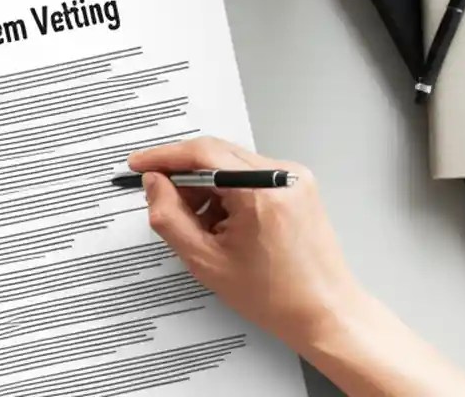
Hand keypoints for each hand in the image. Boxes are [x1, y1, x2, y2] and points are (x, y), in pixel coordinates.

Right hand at [131, 137, 464, 396]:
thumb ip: (169, 217)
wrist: (324, 312)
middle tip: (164, 203)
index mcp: (260, 190)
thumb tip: (154, 184)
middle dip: (184, 177)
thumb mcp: (205, 261)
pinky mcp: (297, 185)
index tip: (139, 164)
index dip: (163, 156)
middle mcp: (282, 174)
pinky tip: (226, 225)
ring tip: (203, 227)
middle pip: (215, 153)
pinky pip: (250, 175)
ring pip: (231, 164)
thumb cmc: (275, 296)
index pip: (202, 152)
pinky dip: (229, 193)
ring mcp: (294, 177)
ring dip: (207, 186)